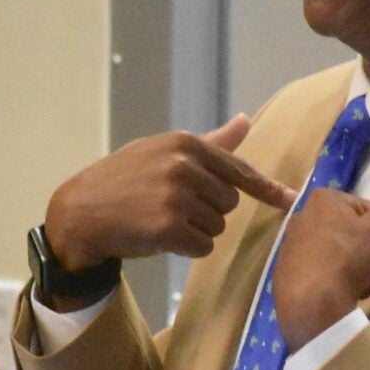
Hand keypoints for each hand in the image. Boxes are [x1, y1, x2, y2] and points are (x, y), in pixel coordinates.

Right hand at [42, 116, 297, 292]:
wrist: (79, 212)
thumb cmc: (122, 181)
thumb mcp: (162, 152)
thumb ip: (210, 142)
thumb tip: (247, 120)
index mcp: (185, 143)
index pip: (237, 170)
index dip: (266, 189)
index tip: (290, 199)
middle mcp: (183, 165)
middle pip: (228, 202)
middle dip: (207, 211)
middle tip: (170, 208)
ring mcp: (176, 196)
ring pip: (216, 227)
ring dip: (194, 232)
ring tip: (159, 220)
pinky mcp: (169, 227)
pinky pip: (202, 247)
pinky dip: (185, 249)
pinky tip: (158, 237)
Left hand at [274, 151, 369, 350]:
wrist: (310, 306)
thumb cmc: (349, 259)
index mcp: (327, 200)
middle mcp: (305, 218)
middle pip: (360, 237)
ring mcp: (294, 249)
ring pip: (346, 257)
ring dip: (366, 274)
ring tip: (369, 291)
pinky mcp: (288, 276)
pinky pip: (326, 274)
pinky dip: (343, 283)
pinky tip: (349, 298)